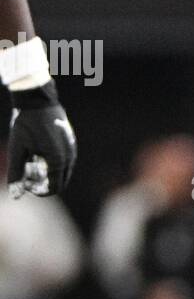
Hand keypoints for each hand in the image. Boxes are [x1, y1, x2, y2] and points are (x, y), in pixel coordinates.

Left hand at [8, 82, 75, 197]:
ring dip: (48, 173)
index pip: (54, 188)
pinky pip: (64, 160)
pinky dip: (53, 163)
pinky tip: (38, 152)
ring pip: (63, 171)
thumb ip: (16, 175)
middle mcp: (69, 156)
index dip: (38, 191)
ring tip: (32, 161)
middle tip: (28, 173)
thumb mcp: (17, 152)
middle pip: (61, 182)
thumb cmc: (26, 126)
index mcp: (58, 160)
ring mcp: (72, 148)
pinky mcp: (70, 141)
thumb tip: (16, 196)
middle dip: (44, 183)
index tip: (25, 183)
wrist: (39, 102)